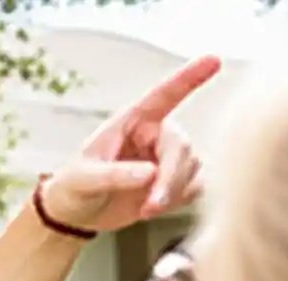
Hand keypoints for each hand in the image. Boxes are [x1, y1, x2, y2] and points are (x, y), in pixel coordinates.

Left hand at [39, 55, 221, 232]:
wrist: (76, 214)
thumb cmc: (73, 187)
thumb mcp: (84, 179)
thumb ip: (115, 175)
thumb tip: (150, 173)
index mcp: (131, 121)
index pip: (163, 95)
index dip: (189, 78)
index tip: (214, 59)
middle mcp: (154, 134)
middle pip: (182, 147)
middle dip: (170, 178)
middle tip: (152, 206)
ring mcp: (166, 157)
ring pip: (192, 168)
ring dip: (173, 192)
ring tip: (145, 210)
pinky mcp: (174, 181)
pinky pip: (195, 187)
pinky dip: (179, 200)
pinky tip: (152, 208)